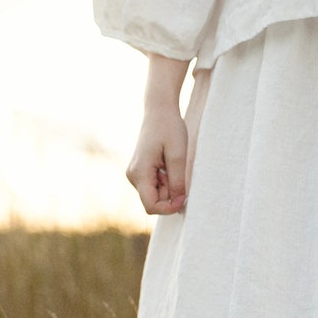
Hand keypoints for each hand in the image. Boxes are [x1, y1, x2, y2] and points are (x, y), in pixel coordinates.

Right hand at [126, 54, 190, 214]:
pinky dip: (166, 181)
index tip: (185, 197)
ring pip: (156, 195)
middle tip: (178, 171)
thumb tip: (178, 203)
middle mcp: (133, 176)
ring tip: (172, 164)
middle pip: (154, 201)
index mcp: (139, 173)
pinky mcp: (140, 172)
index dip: (169, 208)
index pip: (151, 206)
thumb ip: (177, 182)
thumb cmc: (169, 128)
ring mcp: (135, 174)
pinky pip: (155, 186)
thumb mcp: (178, 156)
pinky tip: (168, 164)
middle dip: (170, 194)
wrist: (159, 110)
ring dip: (169, 186)